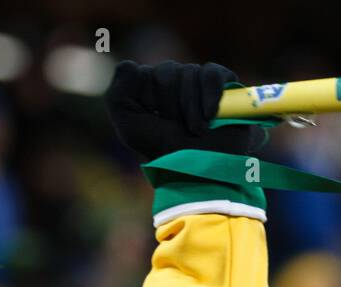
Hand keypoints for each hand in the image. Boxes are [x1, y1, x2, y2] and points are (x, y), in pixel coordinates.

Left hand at [105, 60, 264, 162]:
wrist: (202, 167)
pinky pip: (212, 73)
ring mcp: (197, 81)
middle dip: (170, 106)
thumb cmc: (163, 150)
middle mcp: (172, 81)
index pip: (142, 73)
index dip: (147, 99)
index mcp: (147, 88)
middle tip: (178, 129)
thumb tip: (129, 65)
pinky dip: (210, 94)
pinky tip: (210, 116)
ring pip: (189, 73)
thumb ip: (117, 95)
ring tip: (196, 131)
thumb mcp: (130, 127)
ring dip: (190, 109)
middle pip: (166, 72)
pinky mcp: (223, 82)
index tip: (154, 121)